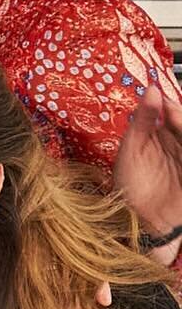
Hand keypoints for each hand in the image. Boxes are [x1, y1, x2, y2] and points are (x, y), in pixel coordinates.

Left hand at [115, 84, 181, 247]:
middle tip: (172, 116)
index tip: (165, 102)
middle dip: (180, 118)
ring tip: (176, 124)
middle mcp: (179, 143)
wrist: (140, 220)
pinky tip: (180, 139)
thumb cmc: (131, 185)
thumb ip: (142, 119)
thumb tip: (152, 89)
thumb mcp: (131, 149)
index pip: (173, 112)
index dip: (171, 106)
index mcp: (162, 134)